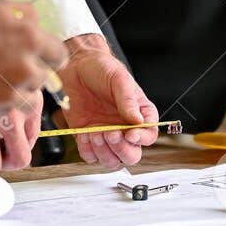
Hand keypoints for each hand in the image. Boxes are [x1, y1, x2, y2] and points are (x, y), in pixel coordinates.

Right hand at [0, 0, 65, 116]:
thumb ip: (20, 13)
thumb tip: (34, 19)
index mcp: (31, 39)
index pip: (59, 55)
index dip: (49, 56)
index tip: (41, 57)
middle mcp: (25, 69)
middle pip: (42, 79)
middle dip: (29, 72)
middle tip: (8, 65)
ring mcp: (9, 93)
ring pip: (27, 99)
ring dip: (16, 92)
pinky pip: (4, 111)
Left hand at [53, 34, 159, 166]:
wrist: (76, 65)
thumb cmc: (101, 68)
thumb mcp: (119, 79)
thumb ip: (128, 100)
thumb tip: (138, 120)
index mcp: (139, 113)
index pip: (149, 134)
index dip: (142, 139)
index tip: (130, 134)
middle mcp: (124, 128)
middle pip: (132, 154)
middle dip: (122, 149)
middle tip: (111, 134)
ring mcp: (107, 135)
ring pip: (112, 160)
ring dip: (104, 152)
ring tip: (95, 133)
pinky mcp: (88, 138)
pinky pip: (91, 156)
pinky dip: (88, 151)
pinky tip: (85, 134)